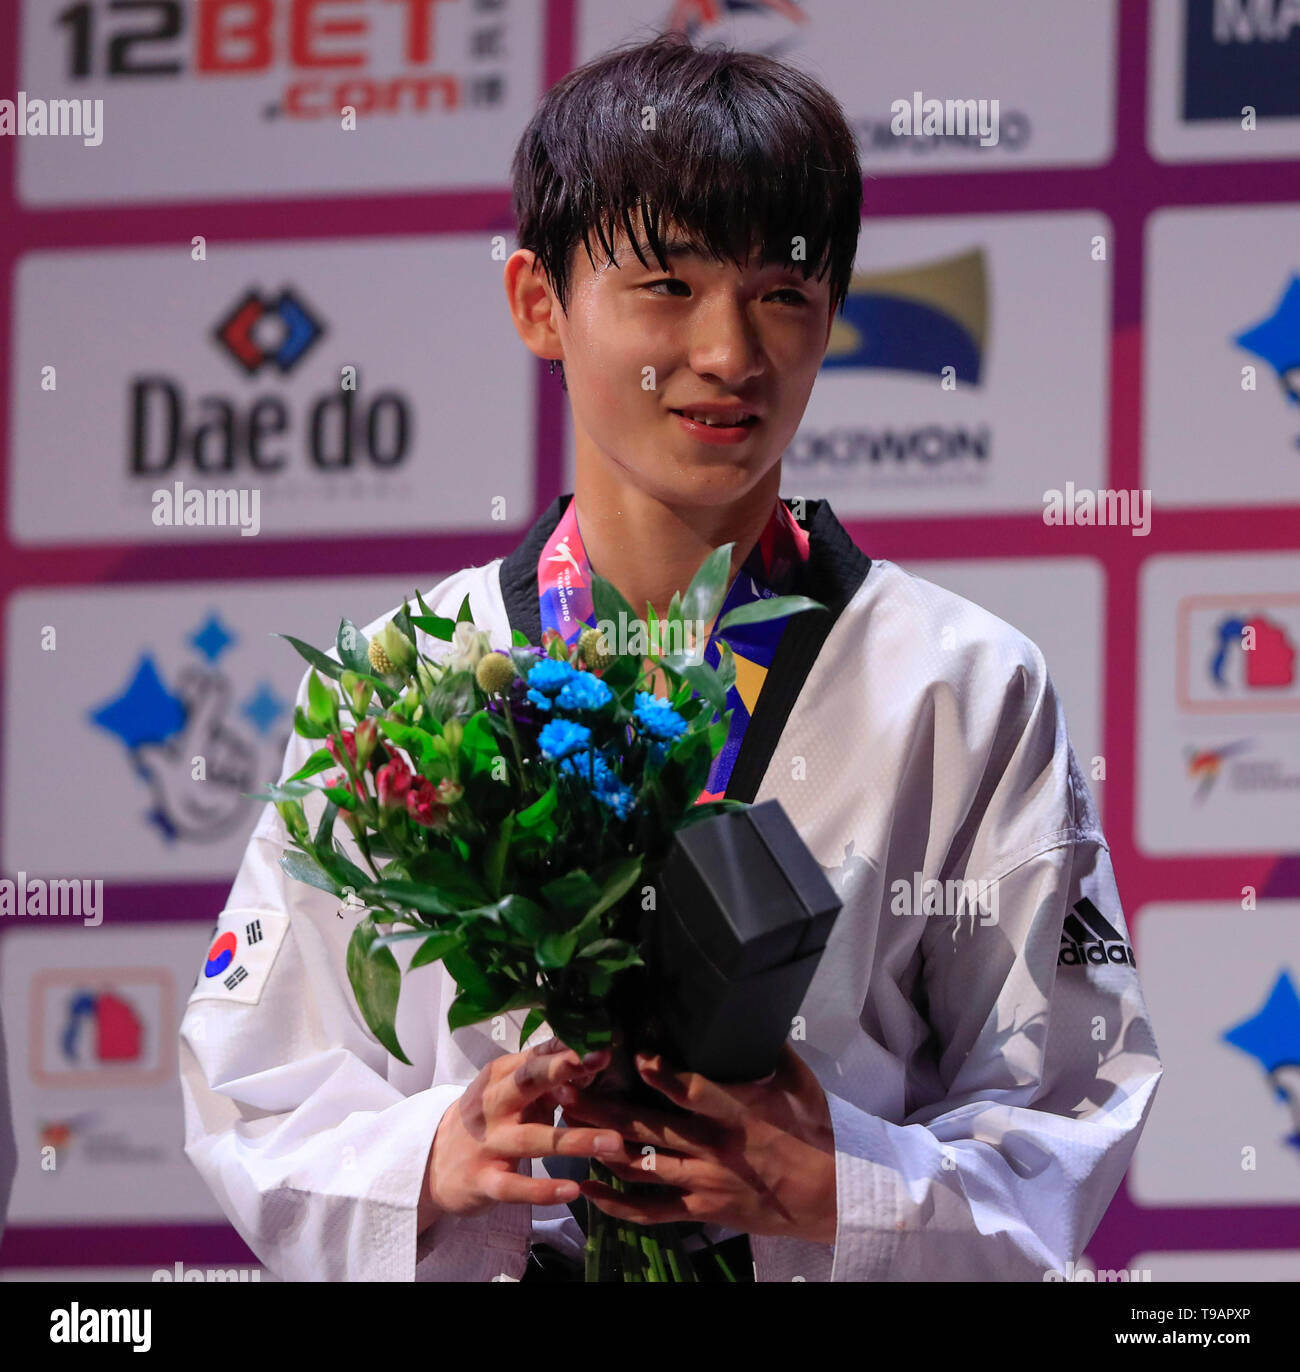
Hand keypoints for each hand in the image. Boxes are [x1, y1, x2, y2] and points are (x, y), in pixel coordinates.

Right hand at [420, 1037, 623, 1226]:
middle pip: (527, 1082)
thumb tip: (591, 1060)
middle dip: (563, 1069)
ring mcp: (487, 1144)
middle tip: (600, 1061)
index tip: (603, 1043)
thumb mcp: (507, 1093)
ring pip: (532, 1138)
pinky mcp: (484, 1181)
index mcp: (499, 1077)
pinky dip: (543, 1189)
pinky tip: (573, 1190)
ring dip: (574, 1139)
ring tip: (613, 1141)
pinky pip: (515, 1186)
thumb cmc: (485, 1121)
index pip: (536, 1057)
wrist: (430, 1166)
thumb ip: (545, 1078)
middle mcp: (492, 1105)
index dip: (568, 1049)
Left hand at [557, 1041, 837, 1244]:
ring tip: (565, 1123)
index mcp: (739, 1116)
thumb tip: (753, 1011)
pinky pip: (650, 1210)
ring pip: (640, 1165)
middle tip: (566, 1087)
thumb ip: (771, 1050)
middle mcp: (714, 1149)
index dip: (665, 1076)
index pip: (697, 1093)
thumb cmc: (810, 1133)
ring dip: (598, 1145)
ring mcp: (703, 1182)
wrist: (825, 1196)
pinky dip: (615, 1203)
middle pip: (649, 1128)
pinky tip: (587, 1187)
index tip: (636, 1056)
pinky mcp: (699, 1209)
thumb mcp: (800, 1085)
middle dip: (602, 1109)